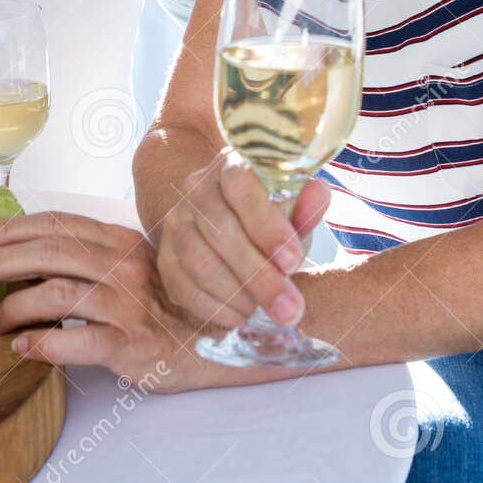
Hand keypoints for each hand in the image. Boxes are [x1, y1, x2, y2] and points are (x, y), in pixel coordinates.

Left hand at [0, 212, 205, 390]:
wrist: (216, 344)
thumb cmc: (164, 306)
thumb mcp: (129, 267)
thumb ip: (85, 257)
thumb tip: (19, 259)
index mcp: (119, 240)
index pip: (55, 223)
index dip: (8, 229)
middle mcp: (123, 265)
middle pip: (48, 252)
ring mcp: (129, 304)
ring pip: (56, 293)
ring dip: (13, 307)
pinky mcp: (132, 343)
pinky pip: (77, 340)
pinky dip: (41, 344)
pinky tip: (23, 349)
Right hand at [154, 155, 329, 329]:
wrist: (234, 221)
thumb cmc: (272, 215)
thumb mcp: (295, 208)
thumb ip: (307, 204)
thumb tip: (318, 195)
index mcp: (232, 166)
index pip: (242, 187)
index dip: (267, 226)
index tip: (293, 262)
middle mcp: (197, 189)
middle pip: (221, 232)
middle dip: (260, 277)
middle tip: (290, 309)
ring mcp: (176, 222)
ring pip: (200, 263)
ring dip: (237, 295)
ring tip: (266, 311)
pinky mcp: (165, 255)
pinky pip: (182, 287)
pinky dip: (214, 308)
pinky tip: (240, 315)